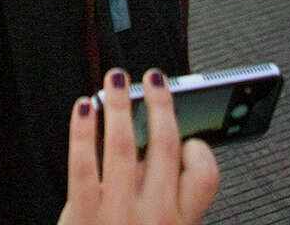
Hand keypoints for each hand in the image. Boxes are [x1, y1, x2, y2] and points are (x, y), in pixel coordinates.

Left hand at [57, 70, 219, 224]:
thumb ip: (164, 198)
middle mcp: (156, 217)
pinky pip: (82, 163)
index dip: (200, 147)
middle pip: (165, 146)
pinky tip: (84, 107)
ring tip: (116, 80)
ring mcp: (118, 215)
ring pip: (121, 146)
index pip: (206, 173)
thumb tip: (156, 142)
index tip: (187, 133)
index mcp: (182, 222)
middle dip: (161, 104)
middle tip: (154, 79)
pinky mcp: (83, 216)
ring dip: (120, 105)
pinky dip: (82, 130)